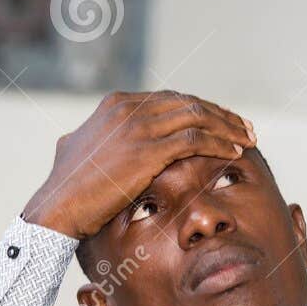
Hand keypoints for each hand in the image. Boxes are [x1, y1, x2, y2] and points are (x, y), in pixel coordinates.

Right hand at [21, 90, 255, 239]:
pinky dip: (219, 144)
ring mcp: (138, 127)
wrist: (58, 206)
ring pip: (197, 117)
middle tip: (244, 127)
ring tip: (248, 139)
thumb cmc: (68, 188)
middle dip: (221, 115)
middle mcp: (129, 108)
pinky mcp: (147, 150)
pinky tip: (235, 153)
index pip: (170, 99)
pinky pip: (195, 140)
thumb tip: (95, 139)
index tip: (221, 121)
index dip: (200, 109)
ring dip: (228, 128)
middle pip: (189, 103)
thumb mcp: (80, 149)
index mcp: (117, 103)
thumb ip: (98, 137)